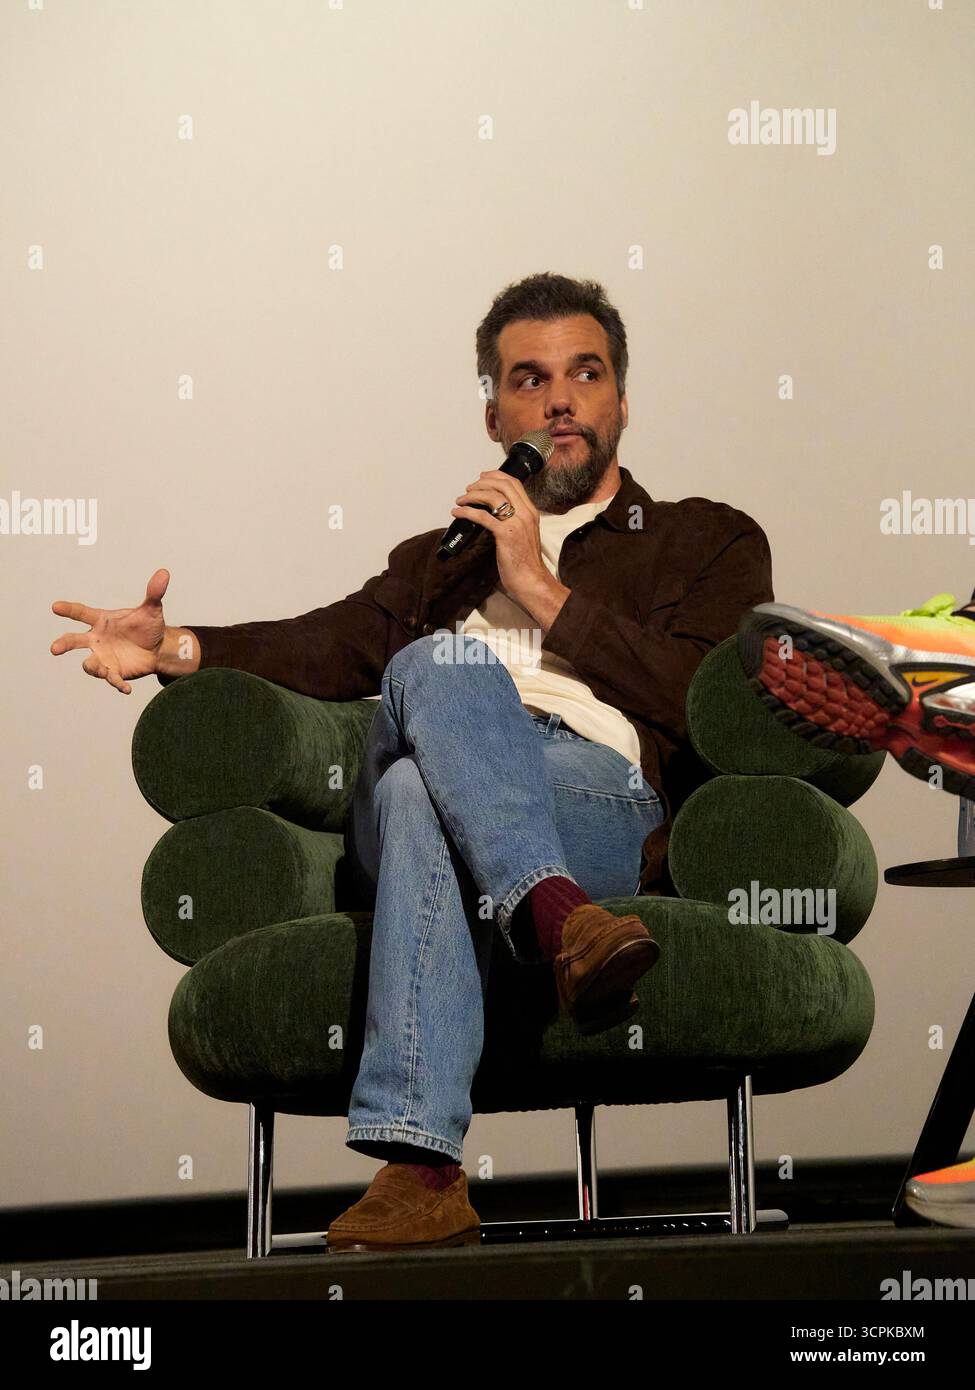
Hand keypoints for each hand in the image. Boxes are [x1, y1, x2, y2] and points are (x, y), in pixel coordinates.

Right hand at [50, 568, 170, 693]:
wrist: (157, 648)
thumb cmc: (147, 626)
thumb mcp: (152, 610)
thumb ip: (154, 593)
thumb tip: (164, 573)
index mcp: (102, 620)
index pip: (82, 613)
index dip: (69, 610)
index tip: (55, 607)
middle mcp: (97, 639)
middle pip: (75, 641)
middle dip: (64, 644)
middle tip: (54, 649)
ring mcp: (103, 656)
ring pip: (90, 664)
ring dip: (94, 667)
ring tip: (103, 670)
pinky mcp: (114, 671)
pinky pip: (112, 679)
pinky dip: (117, 684)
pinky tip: (126, 689)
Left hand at [451, 470, 548, 604]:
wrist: (531, 579)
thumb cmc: (525, 562)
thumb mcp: (524, 534)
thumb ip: (514, 521)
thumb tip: (494, 513)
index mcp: (531, 512)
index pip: (514, 483)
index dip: (496, 476)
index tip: (482, 477)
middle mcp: (525, 513)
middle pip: (503, 485)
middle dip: (482, 482)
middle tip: (469, 488)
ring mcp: (516, 523)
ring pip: (492, 497)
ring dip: (472, 495)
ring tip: (461, 500)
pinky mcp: (505, 534)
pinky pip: (482, 516)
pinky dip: (466, 511)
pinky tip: (458, 513)